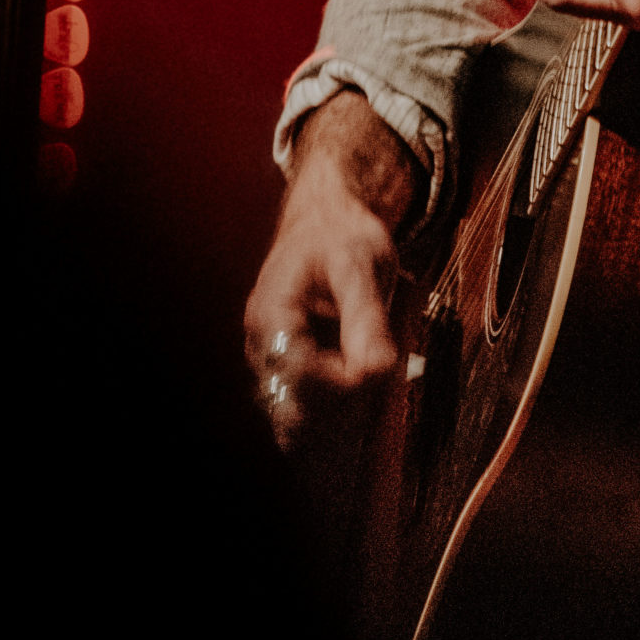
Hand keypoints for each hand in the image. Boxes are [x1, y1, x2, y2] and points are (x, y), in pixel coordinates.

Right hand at [244, 90, 414, 446]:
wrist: (327, 221)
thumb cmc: (341, 235)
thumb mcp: (359, 264)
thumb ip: (365, 317)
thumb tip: (378, 371)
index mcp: (270, 315)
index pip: (296, 373)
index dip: (339, 383)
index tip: (378, 372)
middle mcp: (261, 346)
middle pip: (290, 405)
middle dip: (337, 407)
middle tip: (379, 382)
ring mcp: (270, 362)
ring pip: (293, 418)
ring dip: (336, 417)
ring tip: (373, 388)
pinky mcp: (288, 372)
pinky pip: (303, 410)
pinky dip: (333, 412)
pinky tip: (363, 401)